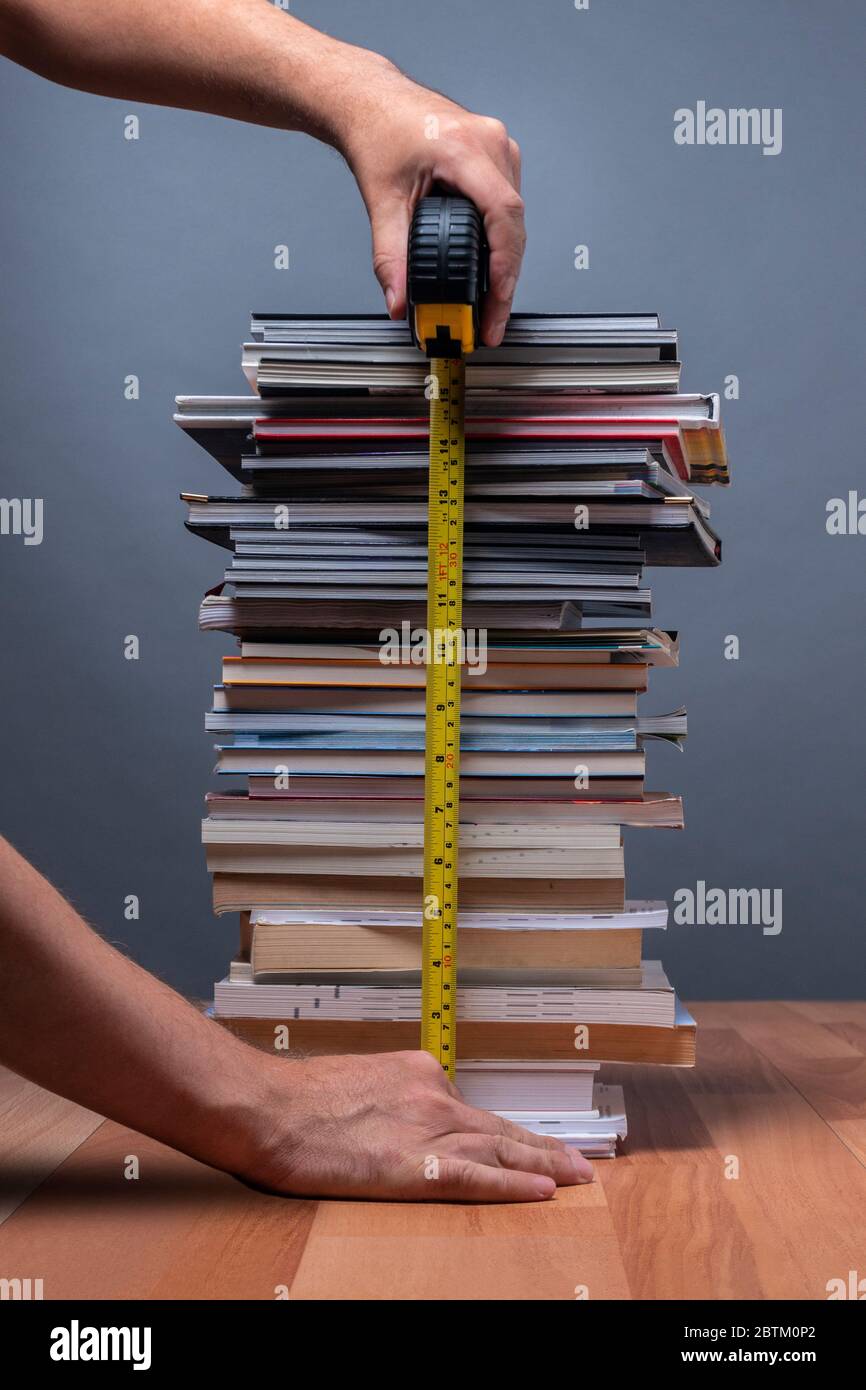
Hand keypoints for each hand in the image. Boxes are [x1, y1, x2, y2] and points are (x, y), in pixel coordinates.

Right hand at [241, 1049, 592, 1201]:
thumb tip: (395, 1118)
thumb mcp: (354, 1081)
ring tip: (577, 1179)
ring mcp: (429, 1129)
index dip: (506, 1130)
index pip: (471, 1109)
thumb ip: (387, 1097)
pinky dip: (513, 1185)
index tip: (532, 1140)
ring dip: (543, 1166)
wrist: (271, 1109)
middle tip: (580, 1163)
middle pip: (498, 1128)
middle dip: (542, 1148)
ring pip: (499, 1150)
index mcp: (416, 1073)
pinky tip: (542, 1192)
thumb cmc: (297, 1100)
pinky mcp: (417, 1165)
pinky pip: (477, 1178)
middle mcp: (432, 1096)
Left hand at [337, 55, 524, 346]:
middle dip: (505, 278)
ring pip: (515, 216)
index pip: (503, 213)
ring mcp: (498, 146)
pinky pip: (509, 204)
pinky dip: (501, 239)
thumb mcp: (381, 200)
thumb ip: (389, 256)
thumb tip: (397, 298)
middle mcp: (490, 143)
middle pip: (513, 222)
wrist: (372, 102)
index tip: (498, 297)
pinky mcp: (496, 155)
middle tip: (490, 320)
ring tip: (491, 304)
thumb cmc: (377, 133)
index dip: (505, 262)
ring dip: (506, 261)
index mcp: (464, 148)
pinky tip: (489, 268)